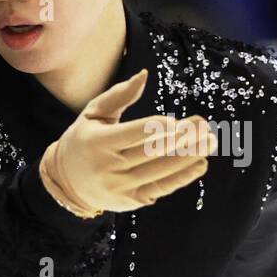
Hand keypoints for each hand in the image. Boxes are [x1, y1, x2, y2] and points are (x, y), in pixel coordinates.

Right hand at [40, 67, 216, 217]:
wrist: (66, 181)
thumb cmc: (84, 139)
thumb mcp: (92, 113)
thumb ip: (119, 95)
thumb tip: (144, 74)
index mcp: (98, 143)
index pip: (132, 135)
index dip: (156, 128)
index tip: (177, 121)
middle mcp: (109, 168)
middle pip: (151, 152)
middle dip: (181, 139)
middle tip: (204, 125)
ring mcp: (121, 188)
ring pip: (161, 171)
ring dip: (189, 156)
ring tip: (210, 141)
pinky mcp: (132, 201)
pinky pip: (162, 188)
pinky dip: (183, 177)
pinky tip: (200, 163)